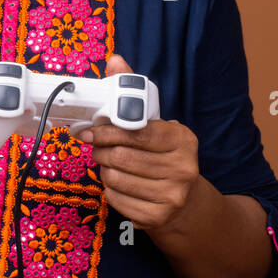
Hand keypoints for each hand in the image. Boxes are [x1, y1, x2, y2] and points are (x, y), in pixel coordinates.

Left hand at [78, 54, 201, 234]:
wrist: (187, 203)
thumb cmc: (166, 157)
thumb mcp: (158, 125)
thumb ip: (136, 95)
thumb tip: (115, 60)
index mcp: (183, 140)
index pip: (137, 132)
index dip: (108, 130)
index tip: (90, 130)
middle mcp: (183, 168)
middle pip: (122, 157)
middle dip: (101, 150)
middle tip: (95, 147)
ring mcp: (172, 196)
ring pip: (116, 178)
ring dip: (104, 170)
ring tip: (107, 164)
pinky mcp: (157, 218)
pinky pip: (116, 200)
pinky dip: (110, 190)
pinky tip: (118, 184)